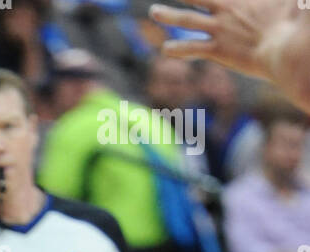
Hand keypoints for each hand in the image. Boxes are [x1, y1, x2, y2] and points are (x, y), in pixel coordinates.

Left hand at [150, 0, 293, 82]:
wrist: (286, 48)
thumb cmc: (295, 23)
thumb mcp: (294, 3)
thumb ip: (293, 2)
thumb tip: (300, 1)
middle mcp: (228, 5)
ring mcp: (220, 27)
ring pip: (187, 18)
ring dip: (169, 14)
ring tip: (155, 11)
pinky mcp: (218, 49)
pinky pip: (193, 48)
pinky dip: (178, 49)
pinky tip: (166, 50)